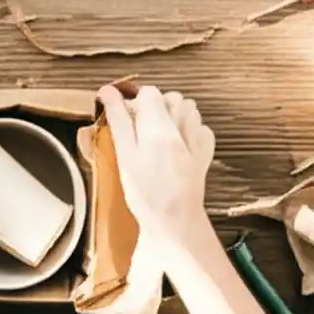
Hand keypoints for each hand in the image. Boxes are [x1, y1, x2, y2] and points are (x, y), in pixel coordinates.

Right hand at [98, 85, 215, 241]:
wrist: (176, 223)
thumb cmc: (145, 193)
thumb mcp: (125, 157)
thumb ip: (119, 121)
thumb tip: (108, 91)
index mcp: (160, 127)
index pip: (150, 92)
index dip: (136, 100)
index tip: (126, 116)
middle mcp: (183, 128)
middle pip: (171, 98)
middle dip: (155, 107)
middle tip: (140, 129)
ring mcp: (197, 140)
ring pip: (189, 109)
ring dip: (174, 115)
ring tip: (159, 135)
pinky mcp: (205, 154)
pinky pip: (201, 128)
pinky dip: (190, 129)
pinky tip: (178, 145)